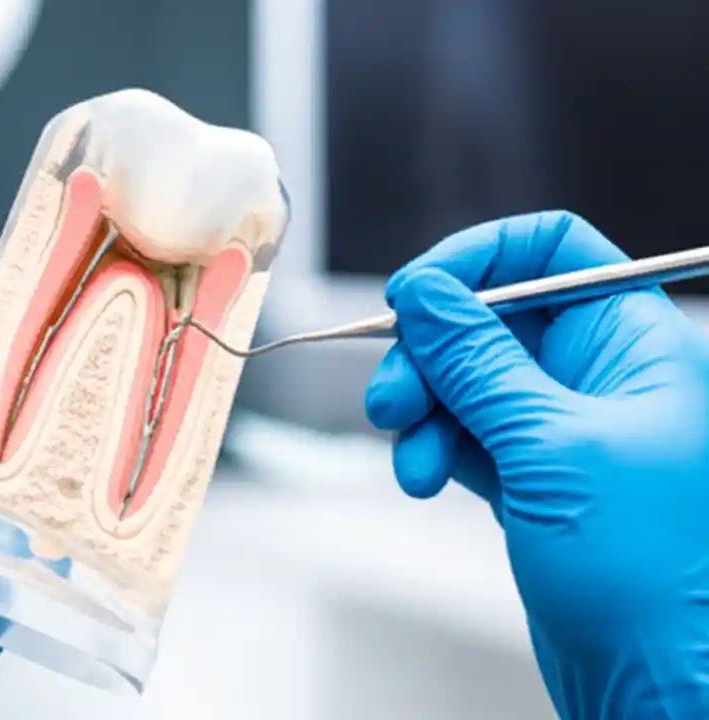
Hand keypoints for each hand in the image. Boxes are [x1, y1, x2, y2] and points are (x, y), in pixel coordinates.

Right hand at [365, 211, 708, 717]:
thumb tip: (426, 292)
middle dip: (430, 352)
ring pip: (465, 380)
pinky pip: (463, 434)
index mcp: (634, 344)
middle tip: (392, 395)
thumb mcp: (550, 446)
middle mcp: (599, 375)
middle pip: (490, 318)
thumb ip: (479, 361)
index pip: (553, 252)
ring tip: (412, 458)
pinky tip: (422, 479)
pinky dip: (432, 449)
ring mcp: (562, 427)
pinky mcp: (531, 476)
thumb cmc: (647, 571)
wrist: (654, 678)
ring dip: (422, 410)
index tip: (416, 292)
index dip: (479, 258)